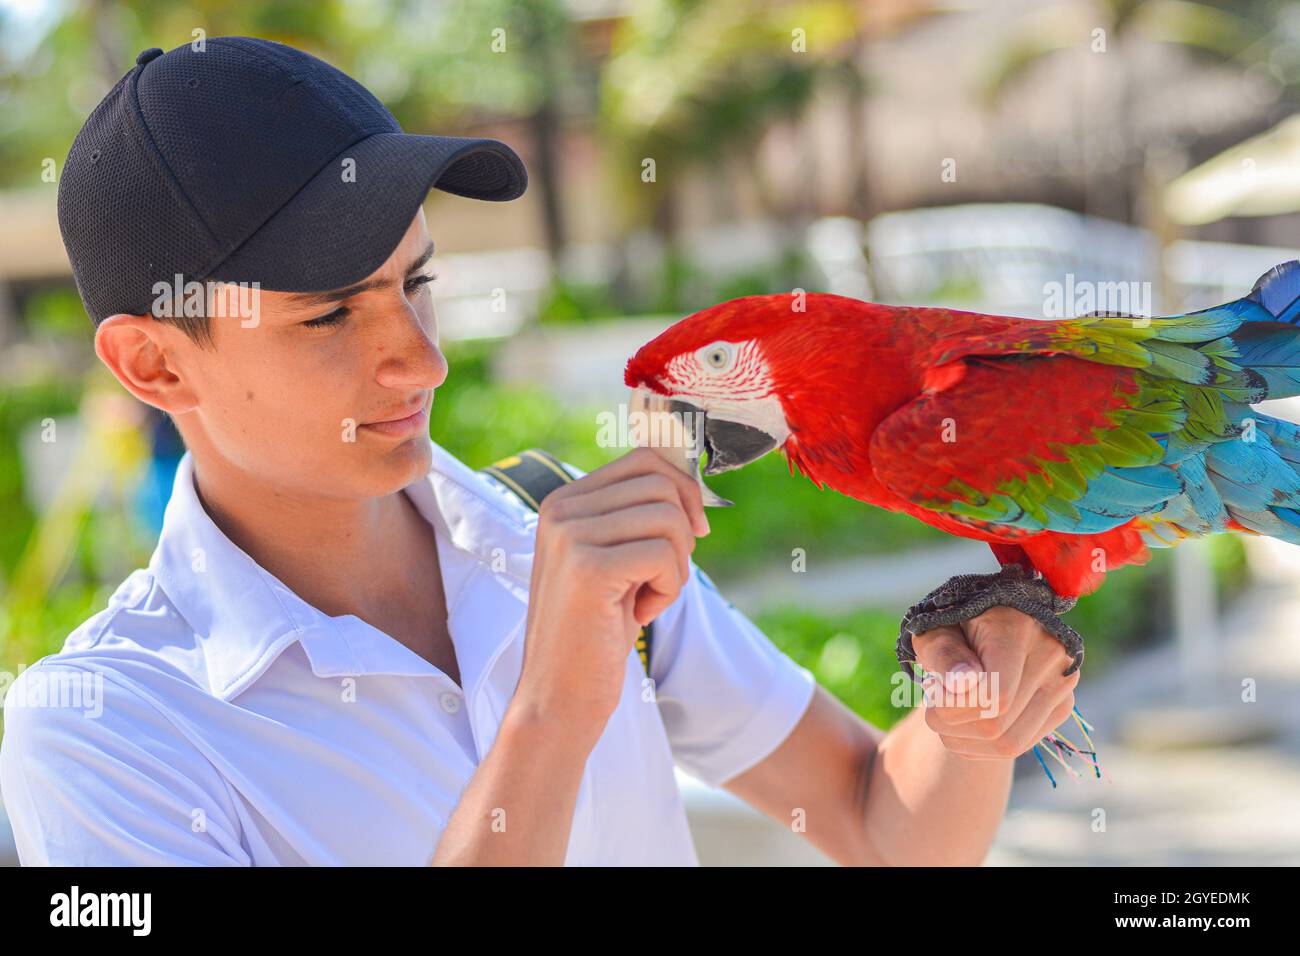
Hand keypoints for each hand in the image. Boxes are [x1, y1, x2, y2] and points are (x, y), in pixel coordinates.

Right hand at [511, 447, 709, 734]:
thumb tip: (693, 473)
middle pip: (661, 484)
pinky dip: (669, 588)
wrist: (559, 696)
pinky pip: (664, 555)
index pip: (645, 459)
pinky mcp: (588, 568)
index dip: (684, 490)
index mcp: (563, 501)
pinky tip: (641, 613)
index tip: (694, 530)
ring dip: (676, 565)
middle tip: (664, 575)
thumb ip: (640, 516)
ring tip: (648, 597)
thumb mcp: (617, 560)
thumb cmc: (596, 631)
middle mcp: (560, 509)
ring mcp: (569, 536)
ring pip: (668, 517)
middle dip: (683, 532)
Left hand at [911, 606, 1079, 759]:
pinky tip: (965, 723)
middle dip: (952, 726)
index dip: (954, 707)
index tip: (932, 688)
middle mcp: (1050, 654)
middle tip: (934, 704)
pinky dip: (981, 746)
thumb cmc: (951, 627)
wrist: (983, 627)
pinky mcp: (1062, 705)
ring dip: (964, 741)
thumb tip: (964, 684)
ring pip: (1009, 744)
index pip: (994, 696)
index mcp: (1017, 627)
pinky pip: (1018, 747)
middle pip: (998, 726)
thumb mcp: (934, 631)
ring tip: (946, 715)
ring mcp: (1062, 682)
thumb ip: (944, 654)